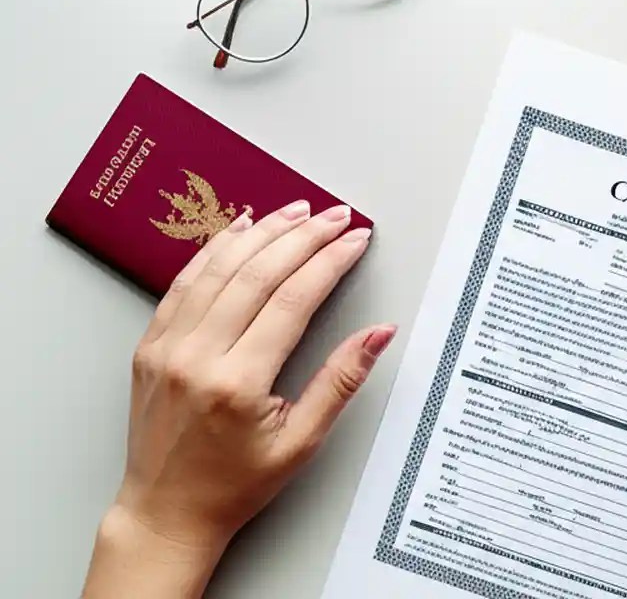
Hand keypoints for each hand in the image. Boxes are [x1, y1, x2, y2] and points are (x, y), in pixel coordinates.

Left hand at [83, 200, 394, 598]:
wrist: (167, 513)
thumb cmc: (235, 485)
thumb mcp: (302, 442)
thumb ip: (341, 381)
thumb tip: (378, 334)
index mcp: (238, 383)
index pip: (293, 301)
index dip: (329, 263)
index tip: (356, 241)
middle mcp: (196, 357)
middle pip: (257, 275)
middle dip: (304, 238)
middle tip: (337, 217)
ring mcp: (167, 348)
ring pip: (218, 270)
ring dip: (261, 233)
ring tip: (296, 211)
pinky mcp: (149, 347)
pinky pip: (183, 284)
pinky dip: (213, 251)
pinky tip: (238, 230)